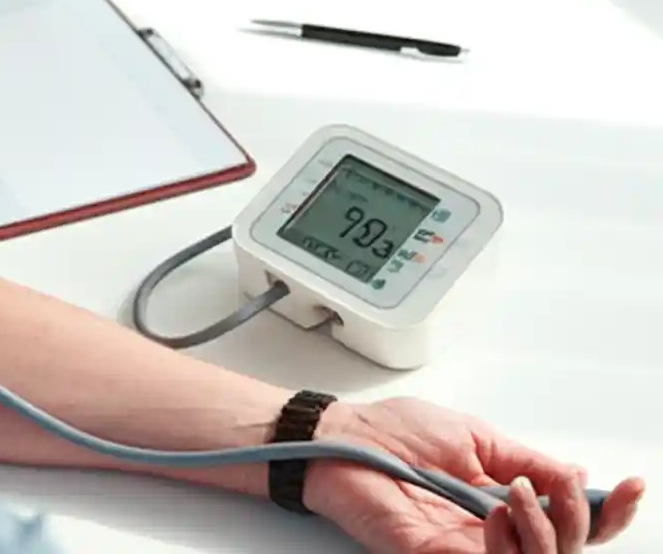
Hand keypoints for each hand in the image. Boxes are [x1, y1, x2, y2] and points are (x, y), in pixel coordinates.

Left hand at [303, 398, 644, 552]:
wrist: (340, 435)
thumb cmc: (392, 432)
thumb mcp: (475, 437)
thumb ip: (528, 460)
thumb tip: (576, 475)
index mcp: (504, 499)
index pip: (569, 521)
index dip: (607, 511)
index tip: (633, 485)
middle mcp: (490, 530)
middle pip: (563, 549)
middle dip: (579, 522)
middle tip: (560, 491)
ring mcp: (463, 547)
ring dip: (544, 531)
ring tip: (517, 494)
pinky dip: (506, 544)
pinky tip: (498, 512)